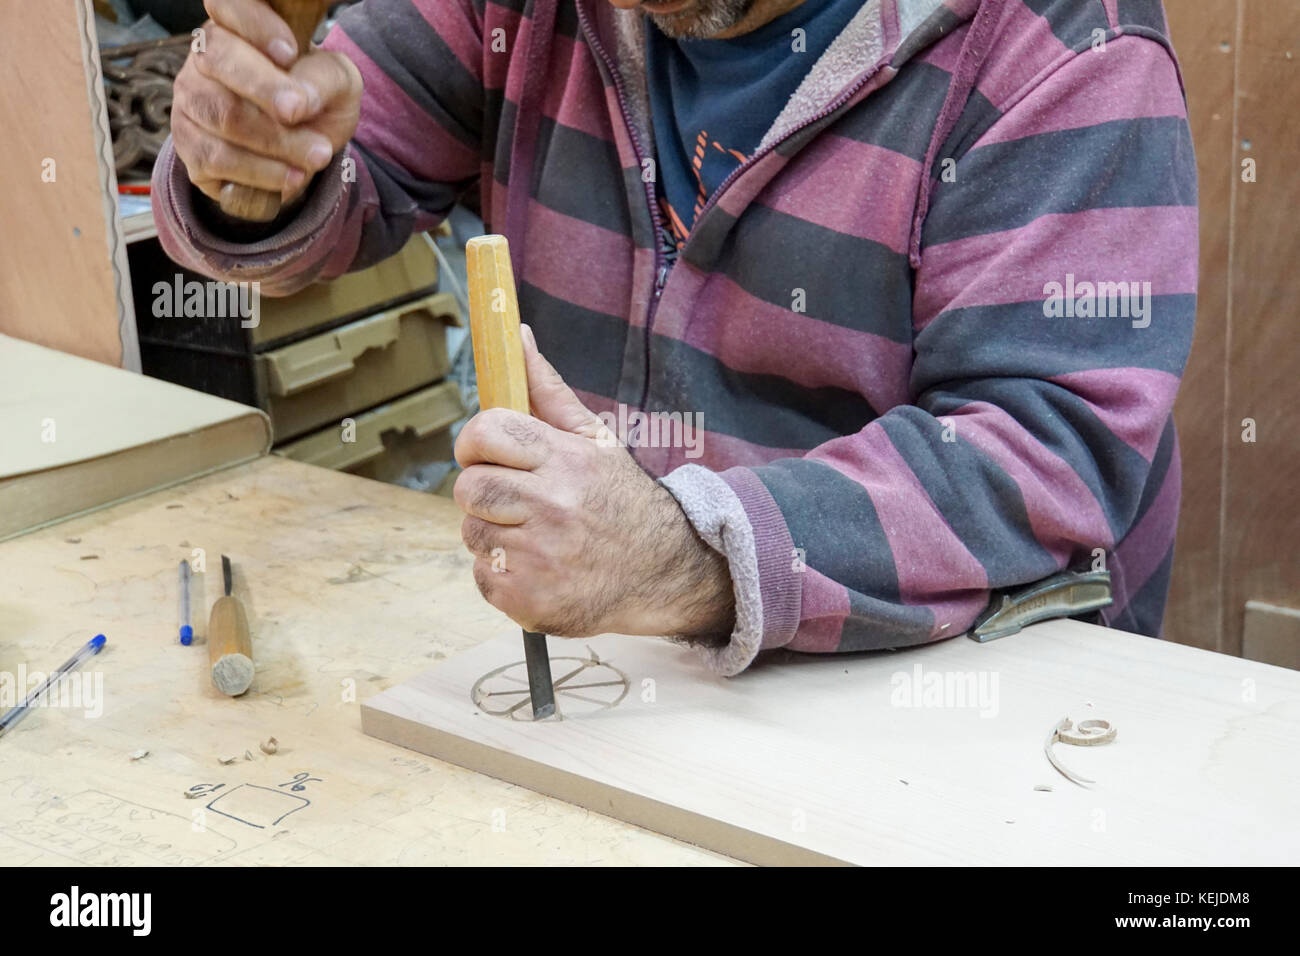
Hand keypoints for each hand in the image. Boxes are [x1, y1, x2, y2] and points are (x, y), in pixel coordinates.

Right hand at [171, 0, 362, 211]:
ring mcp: (191, 100)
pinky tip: (292, 177)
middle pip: (220, 59)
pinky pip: (216, 159)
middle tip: (300, 112)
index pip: (228, 3)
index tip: (289, 52)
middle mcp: (205, 57)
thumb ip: (323, 80)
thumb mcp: (337, 84)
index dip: (253, 23)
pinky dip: (261, 173)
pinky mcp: (189, 146)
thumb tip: (299, 99)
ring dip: (276, 142)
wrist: (301, 151)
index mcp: (239, 27)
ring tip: (316, 156)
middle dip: (266, 90)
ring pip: (222, 115)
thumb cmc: (315, 100)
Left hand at [454, 327, 734, 640]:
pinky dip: (502, 575)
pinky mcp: (529, 601)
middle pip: (468, 487)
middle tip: (518, 501)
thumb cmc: (620, 501)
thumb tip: (516, 335)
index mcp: (566, 460)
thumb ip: (547, 391)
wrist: (664, 574)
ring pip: (472, 533)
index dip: (475, 443)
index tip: (487, 455)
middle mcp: (553, 507)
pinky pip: (483, 575)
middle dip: (485, 493)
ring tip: (535, 537)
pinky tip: (539, 568)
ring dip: (494, 535)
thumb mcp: (594, 442)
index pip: (485, 432)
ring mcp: (540, 558)